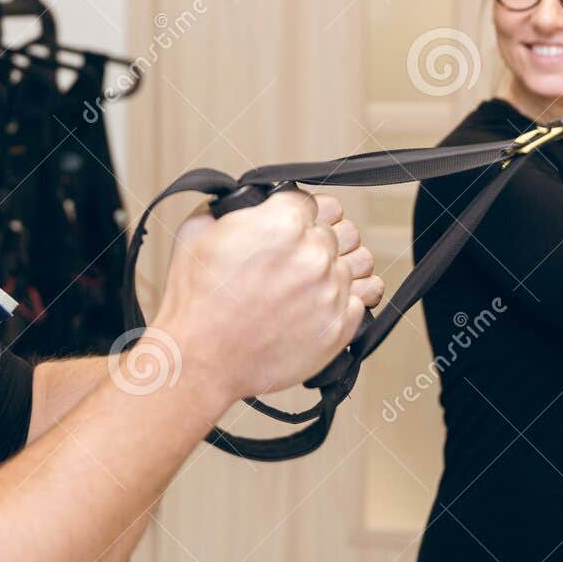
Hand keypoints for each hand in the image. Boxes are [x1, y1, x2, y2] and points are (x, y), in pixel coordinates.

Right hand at [150, 189, 382, 406]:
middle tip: (296, 256)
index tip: (290, 228)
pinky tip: (328, 300)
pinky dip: (350, 296)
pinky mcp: (340, 325)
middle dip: (318, 239)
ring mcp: (331, 291)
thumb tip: (245, 201)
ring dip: (342, 263)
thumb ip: (230, 206)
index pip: (314, 202)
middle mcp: (314, 254)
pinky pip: (366, 296)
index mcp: (283, 223)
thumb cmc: (196, 301)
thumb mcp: (197, 232)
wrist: (201, 360)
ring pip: (360, 260)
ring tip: (318, 277)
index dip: (299, 214)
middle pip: (339, 229)